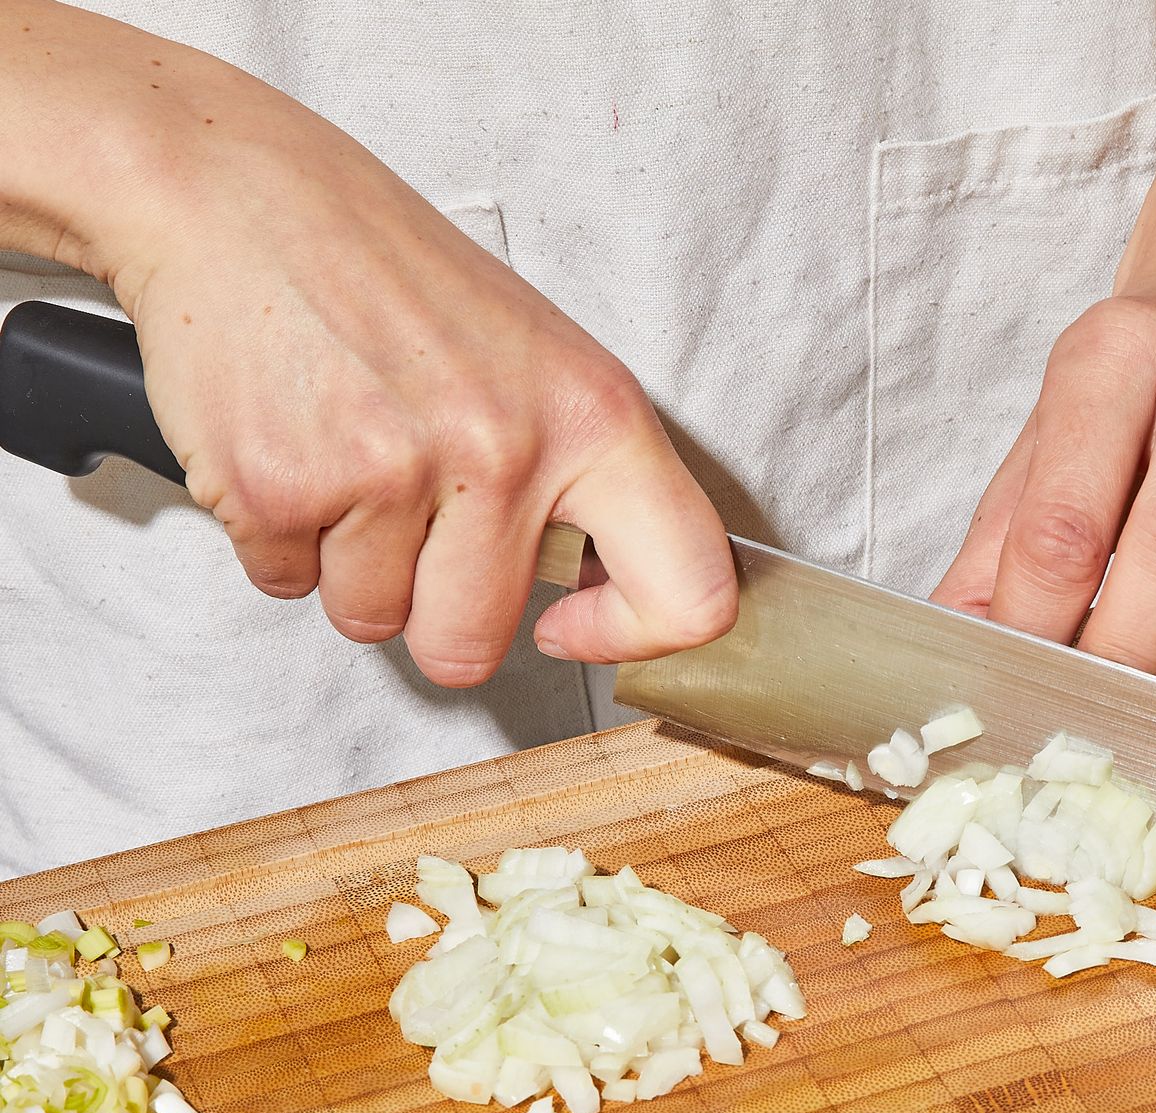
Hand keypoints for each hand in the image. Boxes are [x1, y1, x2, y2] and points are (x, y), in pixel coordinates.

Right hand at [72, 41, 734, 684]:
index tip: (569, 619)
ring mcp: (388, 474)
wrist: (240, 194)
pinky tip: (296, 446)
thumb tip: (607, 593)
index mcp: (596, 418)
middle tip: (415, 520)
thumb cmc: (394, 276)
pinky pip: (286, 584)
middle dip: (434, 610)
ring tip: (350, 459)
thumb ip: (587, 481)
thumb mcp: (543, 360)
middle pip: (472, 647)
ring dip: (352, 567)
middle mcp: (503, 450)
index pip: (688, 594)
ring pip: (373, 622)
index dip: (629, 635)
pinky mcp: (278, 489)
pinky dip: (281, 538)